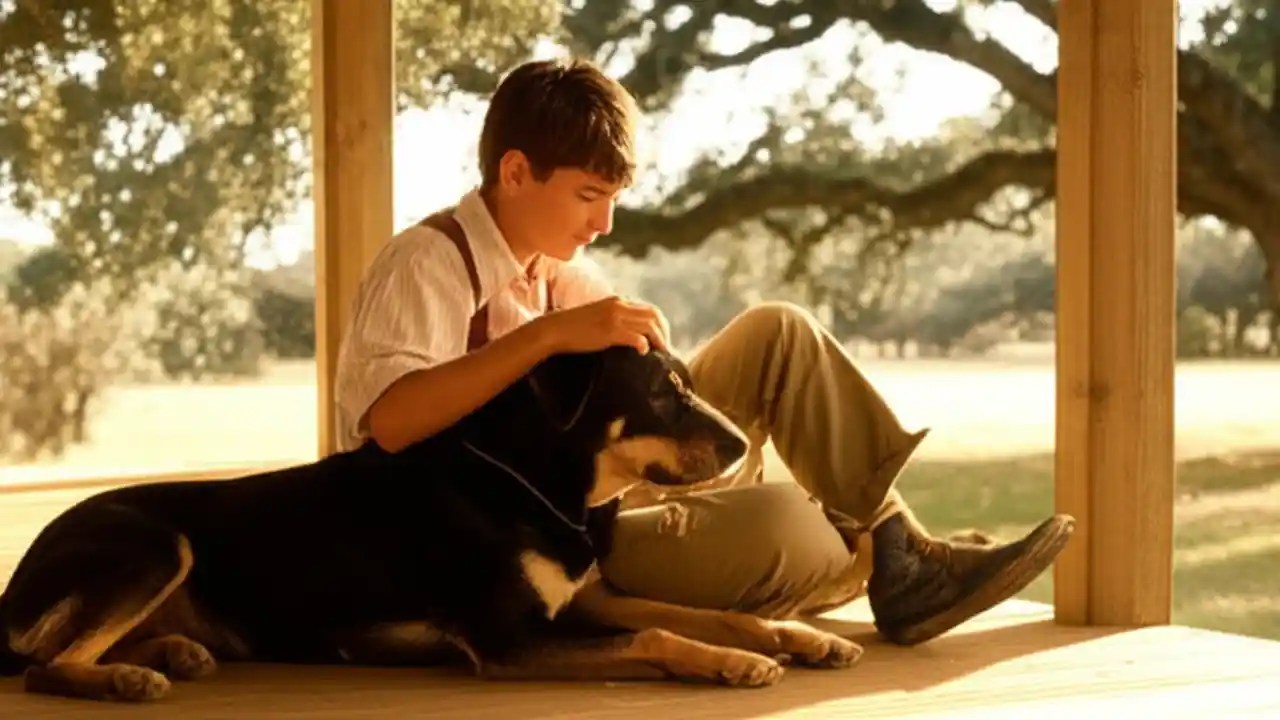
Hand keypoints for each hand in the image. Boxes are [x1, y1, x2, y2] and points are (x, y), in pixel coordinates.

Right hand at [537, 296, 670, 354]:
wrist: (555, 328)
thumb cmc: (575, 327)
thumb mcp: (599, 315)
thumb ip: (615, 318)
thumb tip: (630, 333)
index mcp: (618, 301)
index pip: (650, 309)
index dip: (661, 325)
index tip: (662, 341)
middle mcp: (620, 305)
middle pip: (655, 315)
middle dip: (665, 332)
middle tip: (666, 349)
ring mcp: (615, 317)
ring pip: (650, 325)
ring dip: (659, 340)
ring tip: (660, 353)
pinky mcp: (610, 331)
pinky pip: (636, 336)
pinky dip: (644, 344)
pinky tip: (643, 353)